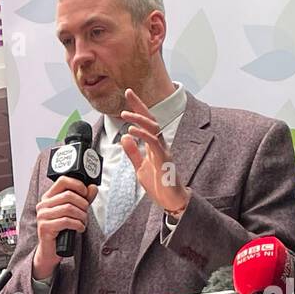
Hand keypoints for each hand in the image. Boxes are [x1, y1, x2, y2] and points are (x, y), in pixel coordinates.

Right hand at [33, 175, 97, 278]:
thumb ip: (83, 198)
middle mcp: (43, 205)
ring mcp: (42, 216)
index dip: (77, 185)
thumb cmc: (62, 230)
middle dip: (82, 204)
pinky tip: (80, 228)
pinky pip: (66, 221)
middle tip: (86, 213)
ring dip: (81, 216)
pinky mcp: (45, 227)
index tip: (85, 193)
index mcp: (48, 197)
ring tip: (83, 222)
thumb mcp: (74, 212)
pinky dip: (78, 225)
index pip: (63, 181)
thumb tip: (92, 187)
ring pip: (68, 208)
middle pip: (68, 195)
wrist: (51, 250)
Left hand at [118, 88, 191, 215]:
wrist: (170, 200)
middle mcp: (160, 143)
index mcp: (154, 144)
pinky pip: (153, 143)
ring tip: (125, 114)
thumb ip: (133, 152)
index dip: (137, 108)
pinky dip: (143, 135)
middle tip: (128, 93)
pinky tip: (131, 132)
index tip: (128, 95)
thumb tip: (124, 137)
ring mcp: (163, 150)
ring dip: (139, 119)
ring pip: (153, 128)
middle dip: (139, 105)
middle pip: (151, 119)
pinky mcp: (164, 159)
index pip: (145, 122)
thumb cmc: (158, 184)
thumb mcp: (140, 166)